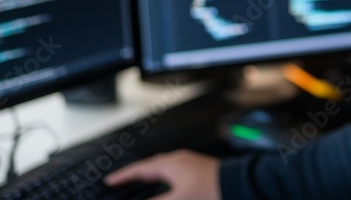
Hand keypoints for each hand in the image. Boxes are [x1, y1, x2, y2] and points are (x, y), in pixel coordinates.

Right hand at [105, 149, 221, 199]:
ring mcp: (191, 163)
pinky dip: (164, 180)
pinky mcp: (200, 170)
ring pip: (164, 169)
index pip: (140, 169)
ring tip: (141, 186)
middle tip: (122, 183)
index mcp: (171, 164)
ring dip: (151, 177)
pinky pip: (175, 173)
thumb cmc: (212, 190)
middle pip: (151, 166)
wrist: (241, 185)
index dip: (124, 176)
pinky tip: (167, 188)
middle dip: (136, 175)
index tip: (109, 182)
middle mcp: (179, 160)